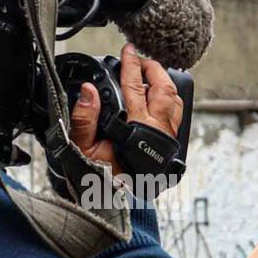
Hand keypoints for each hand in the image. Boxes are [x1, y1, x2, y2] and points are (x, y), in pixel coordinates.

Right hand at [69, 43, 182, 177]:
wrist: (113, 206)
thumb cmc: (98, 180)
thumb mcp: (82, 150)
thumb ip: (84, 119)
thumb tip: (88, 92)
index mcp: (136, 128)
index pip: (135, 86)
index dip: (131, 64)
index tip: (127, 51)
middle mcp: (157, 131)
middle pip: (165, 89)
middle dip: (154, 68)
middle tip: (140, 59)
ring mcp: (165, 139)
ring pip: (175, 102)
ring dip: (165, 84)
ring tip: (151, 75)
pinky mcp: (168, 147)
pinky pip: (175, 117)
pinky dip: (169, 101)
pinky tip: (157, 99)